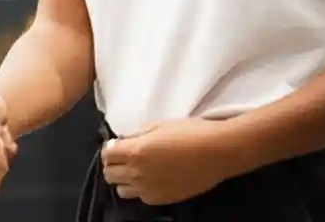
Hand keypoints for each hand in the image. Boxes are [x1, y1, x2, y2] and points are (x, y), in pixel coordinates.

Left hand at [100, 118, 237, 205]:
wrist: (217, 152)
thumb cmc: (191, 132)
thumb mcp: (159, 125)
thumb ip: (138, 135)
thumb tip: (125, 140)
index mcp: (135, 152)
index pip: (106, 155)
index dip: (111, 149)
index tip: (118, 145)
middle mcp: (138, 173)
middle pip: (109, 174)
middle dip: (114, 164)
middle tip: (126, 156)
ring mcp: (149, 189)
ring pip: (121, 190)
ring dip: (125, 179)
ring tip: (138, 169)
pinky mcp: (161, 199)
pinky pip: (141, 197)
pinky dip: (141, 189)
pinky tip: (153, 178)